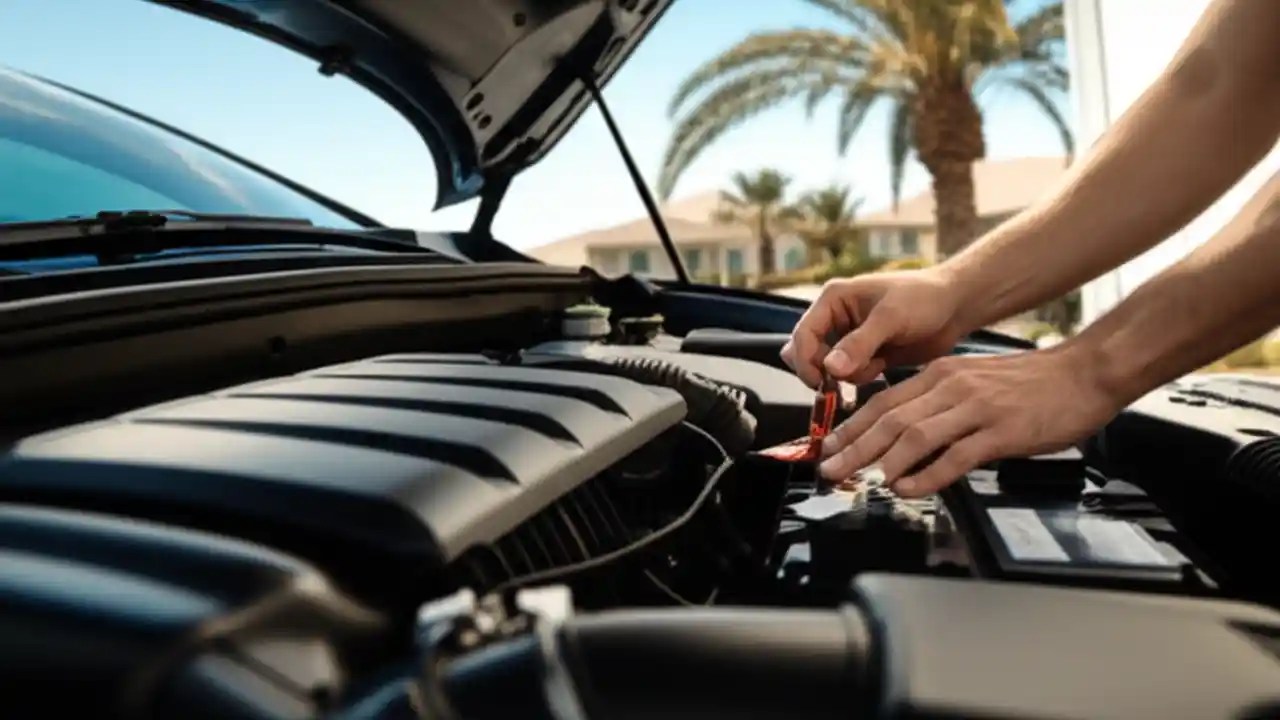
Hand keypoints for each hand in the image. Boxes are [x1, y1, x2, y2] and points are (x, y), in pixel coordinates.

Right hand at [781, 269, 967, 387]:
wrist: (955, 308)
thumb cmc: (924, 299)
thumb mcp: (891, 318)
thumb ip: (860, 343)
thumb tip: (830, 369)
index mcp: (834, 299)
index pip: (803, 335)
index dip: (806, 361)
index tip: (820, 384)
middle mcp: (836, 318)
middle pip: (809, 354)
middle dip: (824, 372)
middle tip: (841, 386)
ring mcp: (849, 338)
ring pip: (828, 368)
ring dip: (847, 376)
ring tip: (875, 367)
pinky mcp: (864, 355)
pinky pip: (849, 375)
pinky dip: (860, 378)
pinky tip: (882, 368)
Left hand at [816, 344, 1122, 496]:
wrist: (1084, 373)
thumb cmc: (1032, 382)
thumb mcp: (974, 381)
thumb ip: (940, 402)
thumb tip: (906, 433)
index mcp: (940, 374)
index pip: (882, 402)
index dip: (850, 427)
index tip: (828, 448)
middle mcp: (951, 388)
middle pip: (888, 419)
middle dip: (853, 447)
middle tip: (829, 469)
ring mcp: (975, 409)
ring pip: (914, 436)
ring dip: (881, 462)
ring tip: (860, 481)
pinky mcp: (1000, 432)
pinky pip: (954, 457)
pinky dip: (926, 475)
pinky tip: (908, 488)